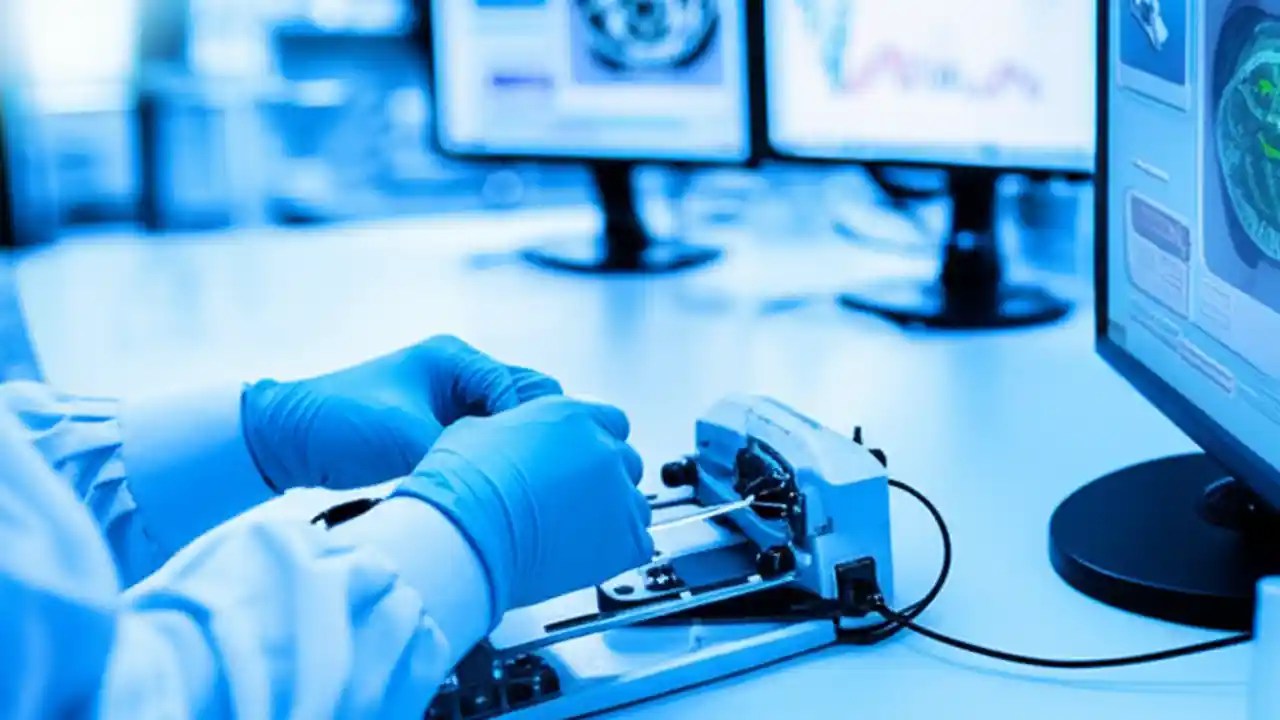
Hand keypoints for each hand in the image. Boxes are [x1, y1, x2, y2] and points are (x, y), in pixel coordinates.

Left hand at [241, 335, 561, 491]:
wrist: (284, 438)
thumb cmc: (338, 423)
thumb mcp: (404, 437)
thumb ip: (460, 451)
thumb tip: (502, 475)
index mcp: (455, 359)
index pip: (521, 389)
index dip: (529, 427)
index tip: (532, 465)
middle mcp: (460, 374)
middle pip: (524, 399)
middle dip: (531, 433)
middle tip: (534, 474)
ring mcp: (451, 401)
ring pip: (506, 424)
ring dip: (510, 450)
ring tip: (515, 484)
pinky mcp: (440, 428)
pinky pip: (483, 442)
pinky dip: (491, 460)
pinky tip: (492, 486)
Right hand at [393, 396, 652, 618]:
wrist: (469, 532)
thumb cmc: (464, 485)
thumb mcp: (476, 431)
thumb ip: (509, 431)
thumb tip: (503, 440)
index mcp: (572, 416)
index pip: (609, 422)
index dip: (592, 444)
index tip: (578, 462)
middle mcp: (603, 450)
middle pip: (625, 462)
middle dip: (604, 481)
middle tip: (572, 503)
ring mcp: (618, 496)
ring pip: (634, 504)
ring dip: (612, 517)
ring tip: (575, 535)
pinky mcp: (625, 540)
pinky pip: (638, 543)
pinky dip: (619, 551)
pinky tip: (587, 556)